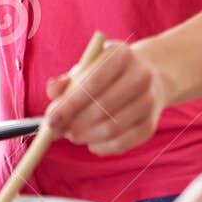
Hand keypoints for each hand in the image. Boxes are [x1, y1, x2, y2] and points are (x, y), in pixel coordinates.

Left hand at [42, 40, 170, 153]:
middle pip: (102, 108)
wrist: (150, 76)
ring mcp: (149, 101)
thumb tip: (52, 92)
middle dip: (75, 124)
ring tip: (73, 134)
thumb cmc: (108, 73)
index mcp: (121, 54)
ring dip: (86, 137)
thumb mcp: (87, 67)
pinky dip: (101, 147)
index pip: (93, 82)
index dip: (69, 104)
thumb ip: (67, 80)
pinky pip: (122, 143)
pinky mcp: (151, 124)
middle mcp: (141, 75)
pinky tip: (91, 142)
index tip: (50, 120)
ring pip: (111, 128)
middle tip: (59, 131)